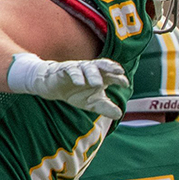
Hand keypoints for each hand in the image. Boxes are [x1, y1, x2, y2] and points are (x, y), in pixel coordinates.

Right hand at [12, 56, 127, 121]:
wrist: (53, 88)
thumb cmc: (76, 93)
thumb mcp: (92, 103)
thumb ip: (105, 107)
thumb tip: (119, 115)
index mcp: (101, 76)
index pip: (112, 74)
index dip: (119, 78)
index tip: (125, 84)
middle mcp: (91, 69)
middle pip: (103, 64)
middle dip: (111, 67)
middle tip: (119, 72)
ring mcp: (78, 68)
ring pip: (88, 67)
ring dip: (93, 74)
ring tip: (98, 84)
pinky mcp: (64, 69)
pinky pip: (71, 70)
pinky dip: (76, 76)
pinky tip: (80, 83)